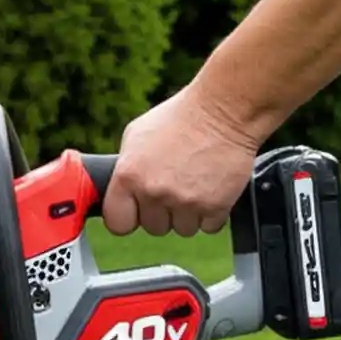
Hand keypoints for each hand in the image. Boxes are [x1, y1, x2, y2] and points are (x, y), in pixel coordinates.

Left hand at [100, 82, 259, 237]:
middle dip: (163, 211)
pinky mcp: (215, 206)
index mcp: (129, 176)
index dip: (129, 216)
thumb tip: (121, 191)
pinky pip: (209, 226)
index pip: (117, 223)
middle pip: (154, 227)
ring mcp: (185, 201)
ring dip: (188, 213)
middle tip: (174, 185)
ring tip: (194, 182)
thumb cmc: (180, 118)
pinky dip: (212, 212)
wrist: (222, 110)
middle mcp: (154, 192)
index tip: (137, 211)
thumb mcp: (136, 135)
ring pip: (182, 229)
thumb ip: (126, 168)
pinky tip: (211, 186)